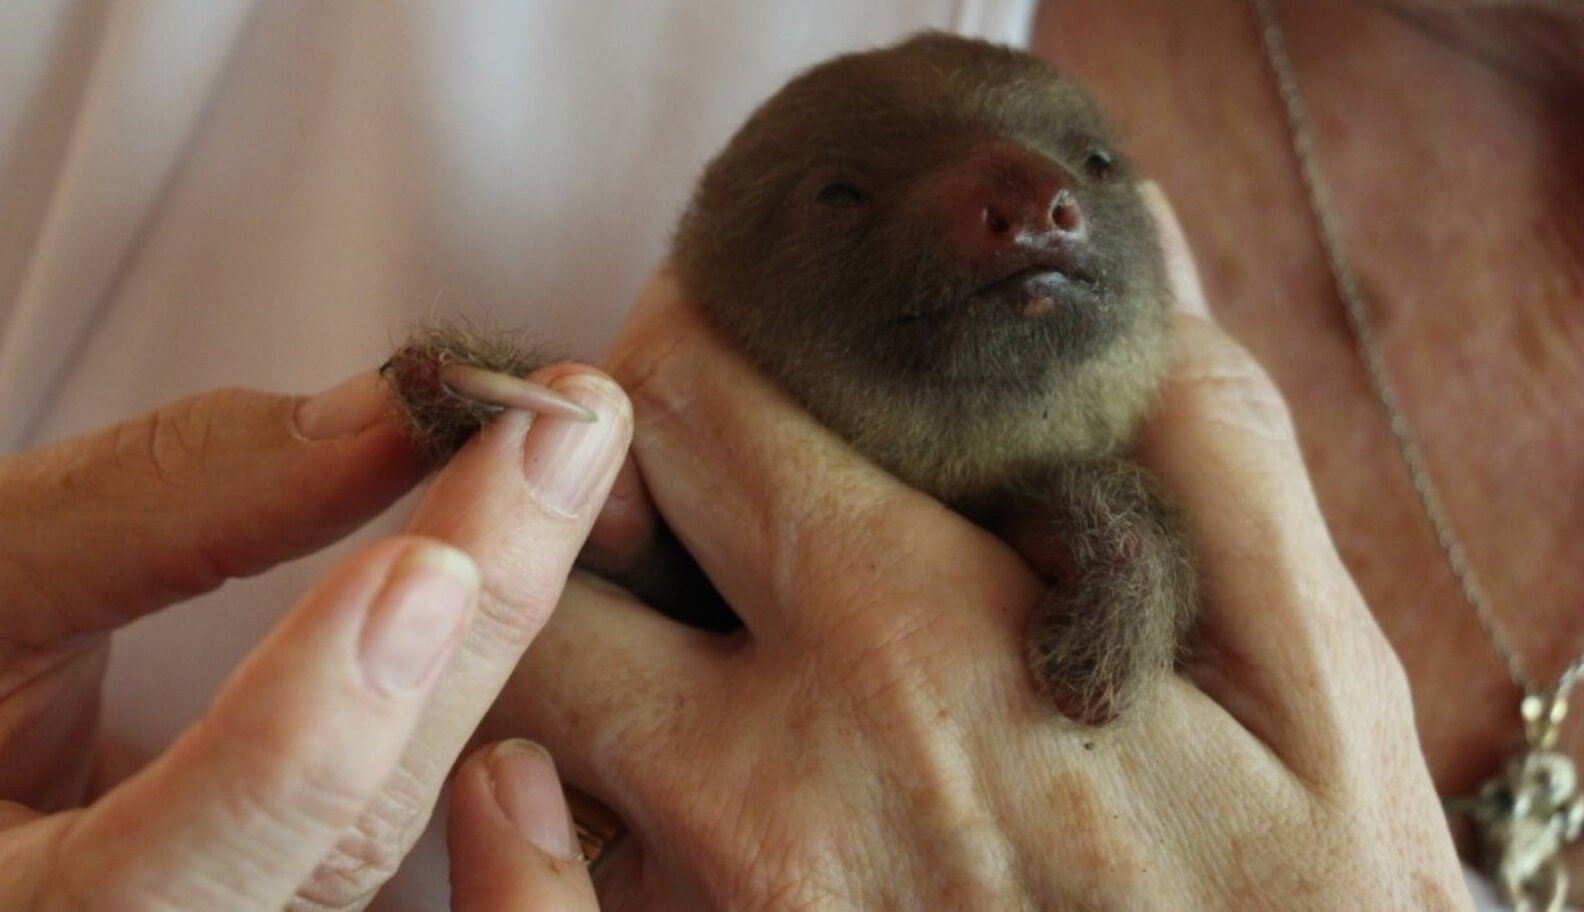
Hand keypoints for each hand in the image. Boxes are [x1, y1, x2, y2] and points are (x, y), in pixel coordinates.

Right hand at [0, 364, 627, 908]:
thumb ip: (158, 505)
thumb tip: (378, 417)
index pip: (154, 895)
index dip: (294, 753)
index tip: (419, 574)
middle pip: (334, 857)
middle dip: (464, 641)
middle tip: (565, 443)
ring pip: (396, 845)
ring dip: (491, 650)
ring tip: (563, 473)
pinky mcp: (294, 886)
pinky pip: (429, 846)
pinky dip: (478, 704)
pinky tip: (515, 582)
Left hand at [484, 193, 1471, 909]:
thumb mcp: (1314, 672)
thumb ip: (1207, 439)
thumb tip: (1131, 242)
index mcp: (917, 643)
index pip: (688, 403)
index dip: (690, 323)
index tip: (734, 311)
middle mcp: (776, 780)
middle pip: (552, 552)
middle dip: (589, 472)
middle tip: (669, 453)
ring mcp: (725, 905)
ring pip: (530, 712)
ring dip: (564, 628)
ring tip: (663, 597)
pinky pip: (557, 871)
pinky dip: (561, 793)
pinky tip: (644, 759)